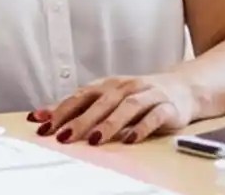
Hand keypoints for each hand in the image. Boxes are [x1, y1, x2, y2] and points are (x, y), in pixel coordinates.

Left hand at [33, 74, 194, 145]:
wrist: (184, 88)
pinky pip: (153, 117)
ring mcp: (147, 95)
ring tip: (94, 140)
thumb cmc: (138, 96)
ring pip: (126, 108)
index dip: (60, 110)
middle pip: (100, 103)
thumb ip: (79, 108)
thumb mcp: (108, 99)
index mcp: (107, 85)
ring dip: (108, 124)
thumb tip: (40, 117)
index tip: (41, 124)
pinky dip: (141, 128)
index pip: (79, 96)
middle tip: (63, 137)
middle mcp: (125, 87)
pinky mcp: (168, 107)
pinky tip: (130, 140)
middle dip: (79, 120)